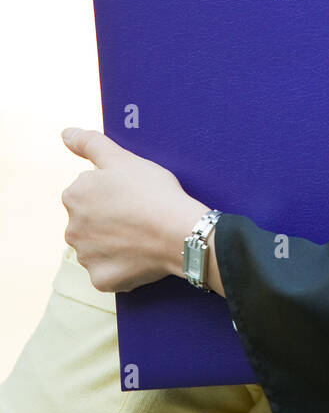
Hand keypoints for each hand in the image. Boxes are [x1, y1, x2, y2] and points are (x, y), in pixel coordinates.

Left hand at [61, 127, 207, 292]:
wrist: (179, 232)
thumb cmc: (153, 191)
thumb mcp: (122, 158)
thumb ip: (90, 143)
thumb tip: (65, 132)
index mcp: (73, 196)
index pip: (89, 191)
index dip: (113, 191)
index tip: (134, 193)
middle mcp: (71, 228)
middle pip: (91, 220)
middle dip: (109, 218)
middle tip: (140, 213)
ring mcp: (85, 257)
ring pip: (99, 246)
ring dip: (115, 242)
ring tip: (143, 234)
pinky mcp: (100, 279)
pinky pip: (109, 271)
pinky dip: (122, 265)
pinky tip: (141, 254)